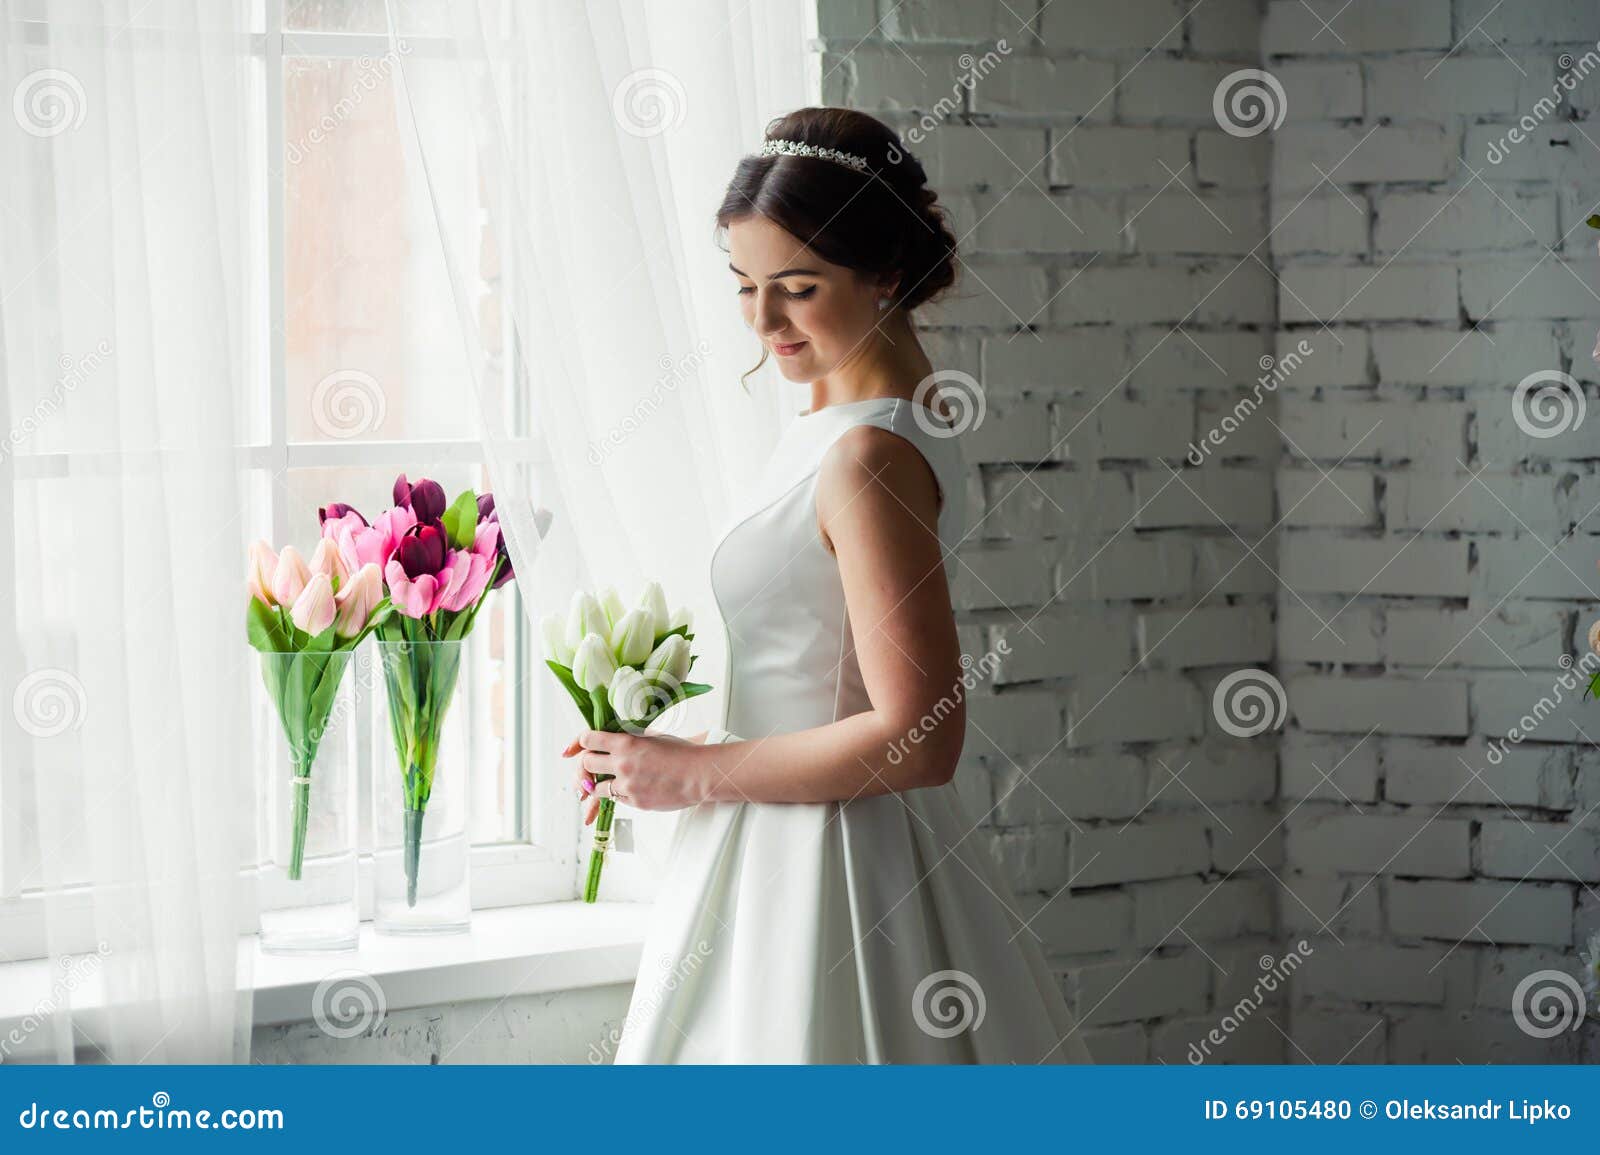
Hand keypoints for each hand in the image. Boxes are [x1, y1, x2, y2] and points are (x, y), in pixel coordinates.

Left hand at [563, 730, 704, 823]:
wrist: (698, 774)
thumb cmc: (680, 753)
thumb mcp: (651, 736)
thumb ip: (628, 738)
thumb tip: (610, 739)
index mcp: (626, 742)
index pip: (588, 739)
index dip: (582, 742)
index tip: (583, 746)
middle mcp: (623, 763)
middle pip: (586, 764)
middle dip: (587, 765)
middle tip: (594, 765)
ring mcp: (628, 784)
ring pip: (596, 788)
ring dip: (598, 785)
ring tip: (607, 781)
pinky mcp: (635, 801)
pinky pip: (615, 799)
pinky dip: (618, 794)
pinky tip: (628, 789)